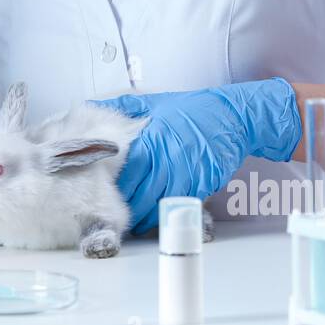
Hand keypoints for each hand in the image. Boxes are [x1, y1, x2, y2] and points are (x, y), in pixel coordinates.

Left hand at [94, 78, 300, 232]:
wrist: (233, 118)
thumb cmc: (193, 109)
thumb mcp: (154, 101)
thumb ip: (122, 107)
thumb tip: (91, 106)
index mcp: (152, 141)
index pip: (125, 172)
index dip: (110, 187)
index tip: (99, 193)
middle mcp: (167, 161)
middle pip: (137, 194)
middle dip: (122, 206)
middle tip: (109, 213)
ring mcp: (185, 176)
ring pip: (156, 206)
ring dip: (141, 218)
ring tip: (129, 222)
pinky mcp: (200, 187)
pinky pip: (177, 208)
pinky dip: (163, 217)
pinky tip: (154, 219)